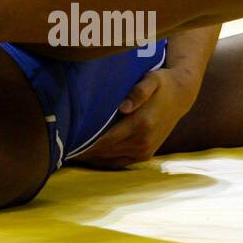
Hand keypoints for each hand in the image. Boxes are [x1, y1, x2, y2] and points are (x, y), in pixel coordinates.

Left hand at [72, 64, 198, 168]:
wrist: (181, 95)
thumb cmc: (161, 83)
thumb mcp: (151, 79)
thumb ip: (138, 92)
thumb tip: (123, 108)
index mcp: (141, 124)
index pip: (106, 140)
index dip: (85, 145)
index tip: (66, 145)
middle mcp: (143, 142)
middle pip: (105, 152)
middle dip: (83, 153)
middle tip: (60, 151)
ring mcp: (145, 150)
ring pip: (111, 160)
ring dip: (91, 159)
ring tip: (70, 154)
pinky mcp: (146, 154)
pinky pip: (121, 163)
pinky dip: (104, 162)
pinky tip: (89, 157)